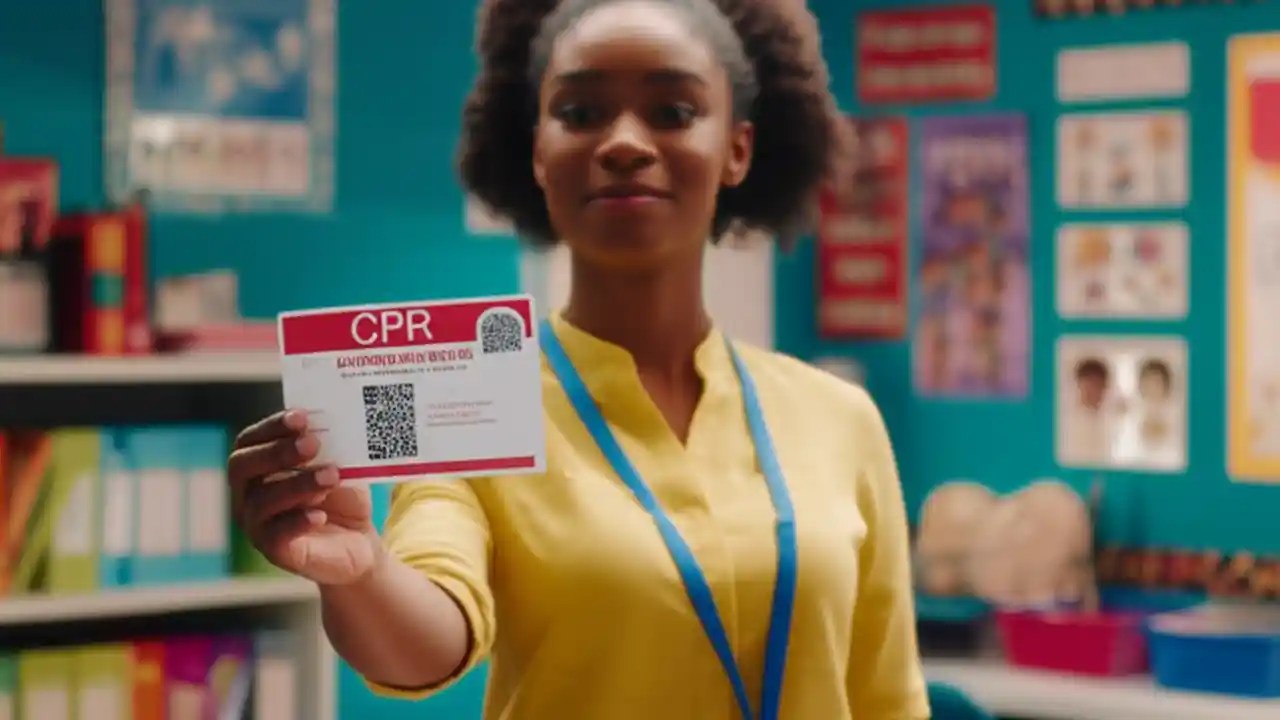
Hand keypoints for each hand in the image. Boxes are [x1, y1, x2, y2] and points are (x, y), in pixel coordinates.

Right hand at [228, 409, 380, 585]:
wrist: (358, 541)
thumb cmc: (340, 494)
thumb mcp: (337, 463)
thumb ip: (327, 446)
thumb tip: (324, 423)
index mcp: (257, 466)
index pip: (249, 441)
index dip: (271, 426)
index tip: (301, 417)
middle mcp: (247, 494)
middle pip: (241, 467)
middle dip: (276, 452)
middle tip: (312, 444)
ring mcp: (256, 524)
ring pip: (262, 501)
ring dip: (297, 484)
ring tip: (331, 475)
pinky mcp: (275, 551)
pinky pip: (275, 536)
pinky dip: (297, 521)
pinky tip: (320, 514)